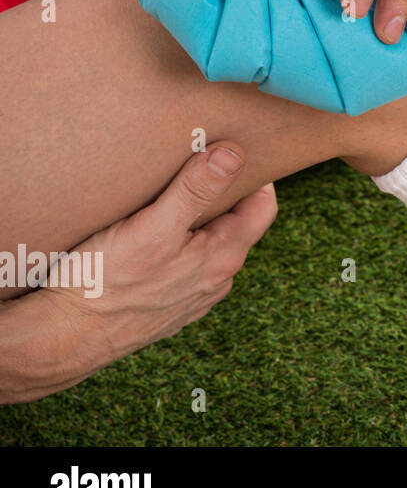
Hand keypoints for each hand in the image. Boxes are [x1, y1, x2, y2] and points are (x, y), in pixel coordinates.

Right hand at [30, 144, 275, 396]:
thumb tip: (233, 154)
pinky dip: (178, 244)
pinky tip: (151, 236)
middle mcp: (216, 280)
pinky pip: (184, 266)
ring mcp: (192, 296)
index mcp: (224, 258)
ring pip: (209, 245)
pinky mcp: (166, 306)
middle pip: (237, 224)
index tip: (238, 148)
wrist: (60, 339)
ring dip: (198, 220)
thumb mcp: (153, 227)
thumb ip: (196, 190)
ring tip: (172, 194)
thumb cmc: (103, 283)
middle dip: (224, 193)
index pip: (263, 206)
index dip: (255, 175)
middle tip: (201, 162)